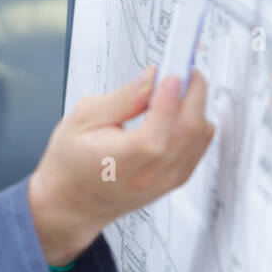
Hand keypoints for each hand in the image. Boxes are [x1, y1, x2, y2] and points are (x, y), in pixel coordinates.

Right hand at [27, 65, 214, 267]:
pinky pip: (199, 147)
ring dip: (195, 106)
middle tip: (181, 70)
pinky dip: (195, 124)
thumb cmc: (69, 163)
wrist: (70, 204)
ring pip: (202, 135)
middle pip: (192, 126)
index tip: (171, 67)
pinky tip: (177, 113)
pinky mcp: (174, 181)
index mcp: (126, 157)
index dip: (172, 90)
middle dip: (193, 91)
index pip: (163, 121)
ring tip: (175, 91)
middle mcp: (152, 172)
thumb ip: (122, 99)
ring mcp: (167, 180)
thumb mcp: (81, 120)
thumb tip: (152, 78)